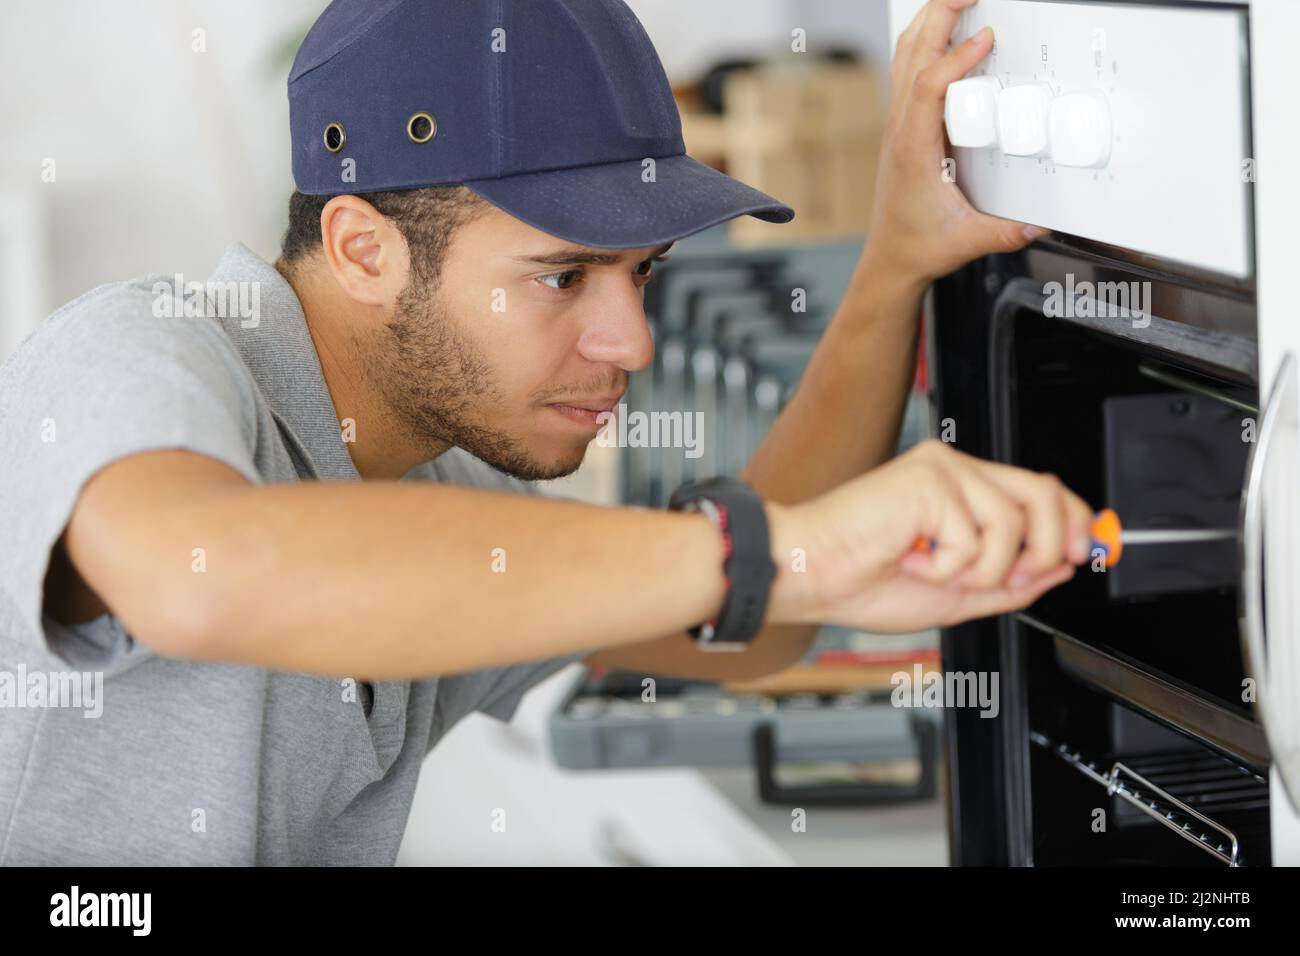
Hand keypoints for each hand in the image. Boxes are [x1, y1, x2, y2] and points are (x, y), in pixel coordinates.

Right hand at [765, 440, 1092, 632]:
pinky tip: (910, 558)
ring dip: (983, 568)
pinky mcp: (926, 482)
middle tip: (1014, 577)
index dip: (1074, 519)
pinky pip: (972, 537)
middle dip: (1046, 546)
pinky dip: (946, 567)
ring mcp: (940, 471)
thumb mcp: (957, 592)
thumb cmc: (862, 579)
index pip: (1040, 490)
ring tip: (936, 571)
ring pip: (1012, 523)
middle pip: (1043, 492)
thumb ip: (1010, 578)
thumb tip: (1061, 565)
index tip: (1085, 551)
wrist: (812, 575)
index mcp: (962, 490)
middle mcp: (954, 470)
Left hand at [862, 0, 1048, 290]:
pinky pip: (908, 70)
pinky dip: (925, 41)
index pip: (928, 88)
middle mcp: (900, 130)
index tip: (986, 38)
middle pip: (911, 55)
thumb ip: (1004, 233)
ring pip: (905, 56)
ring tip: (958, 0)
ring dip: (929, 22)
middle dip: (939, 15)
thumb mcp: (966, 242)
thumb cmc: (919, 247)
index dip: (955, 58)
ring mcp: (898, 124)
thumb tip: (1040, 225)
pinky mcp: (904, 126)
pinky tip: (945, 32)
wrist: (890, 260)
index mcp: (913, 150)